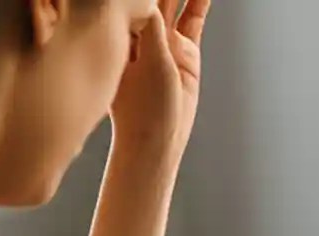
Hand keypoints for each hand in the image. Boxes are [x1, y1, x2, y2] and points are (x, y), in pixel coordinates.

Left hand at [110, 0, 209, 162]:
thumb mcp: (148, 66)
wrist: (157, 138)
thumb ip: (152, 33)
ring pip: (173, 3)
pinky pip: (193, 21)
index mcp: (119, 33)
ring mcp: (164, 40)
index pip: (130, 0)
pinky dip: (200, 4)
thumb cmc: (141, 109)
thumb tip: (149, 3)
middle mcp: (140, 32)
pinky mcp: (186, 52)